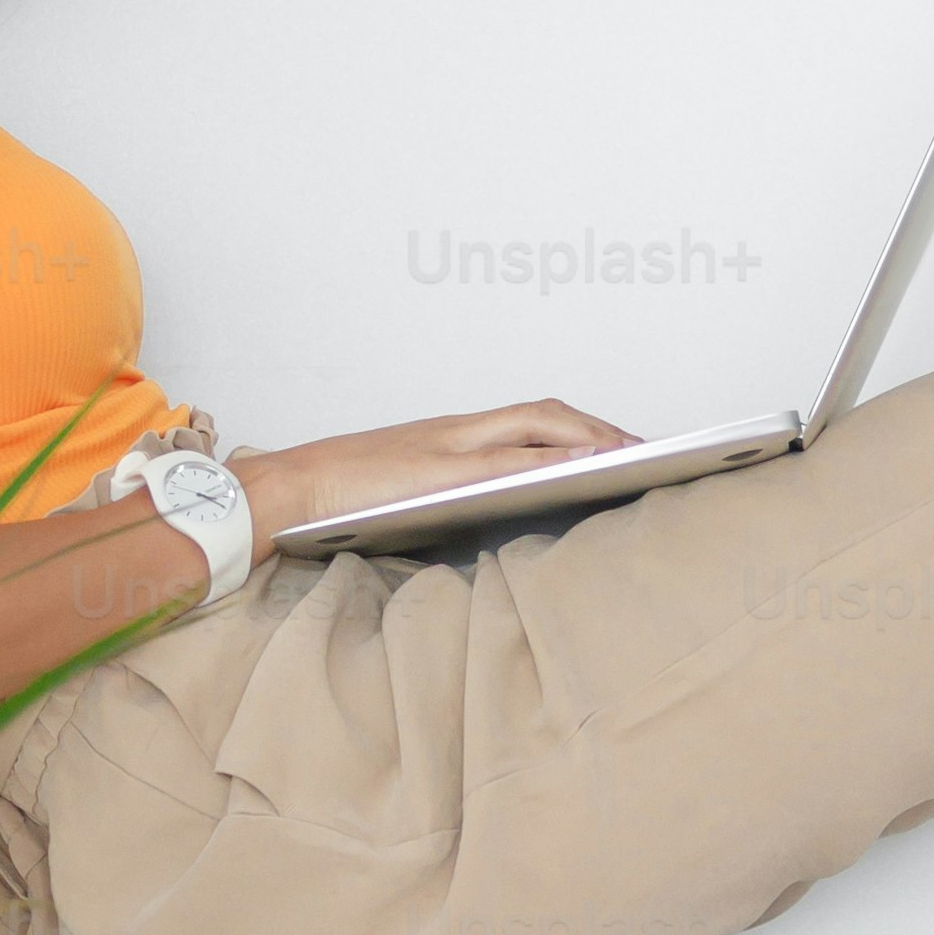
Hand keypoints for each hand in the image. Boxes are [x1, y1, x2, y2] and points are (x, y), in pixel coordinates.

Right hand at [235, 405, 636, 538]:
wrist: (287, 489)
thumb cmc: (340, 500)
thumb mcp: (406, 493)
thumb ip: (449, 496)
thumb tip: (495, 521)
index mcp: (449, 435)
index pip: (528, 418)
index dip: (578, 427)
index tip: (618, 444)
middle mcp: (456, 431)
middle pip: (544, 413)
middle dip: (600, 429)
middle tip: (646, 450)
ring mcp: (448, 445)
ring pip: (537, 425)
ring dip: (591, 436)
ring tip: (633, 457)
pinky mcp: (438, 469)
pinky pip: (510, 457)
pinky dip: (554, 456)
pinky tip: (589, 466)